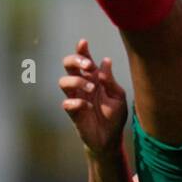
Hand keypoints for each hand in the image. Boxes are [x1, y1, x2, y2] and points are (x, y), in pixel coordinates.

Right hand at [60, 38, 128, 157]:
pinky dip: (77, 103)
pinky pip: (67, 103)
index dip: (81, 49)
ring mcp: (76, 98)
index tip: (84, 43)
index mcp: (94, 78)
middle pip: (68, 65)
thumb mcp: (118, 96)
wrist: (111, 138)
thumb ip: (110, 80)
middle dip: (75, 60)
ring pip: (63, 81)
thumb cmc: (115, 116)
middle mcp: (82, 85)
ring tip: (92, 89)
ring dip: (77, 82)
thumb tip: (105, 61)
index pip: (84, 59)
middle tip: (88, 66)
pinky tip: (87, 107)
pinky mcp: (73, 113)